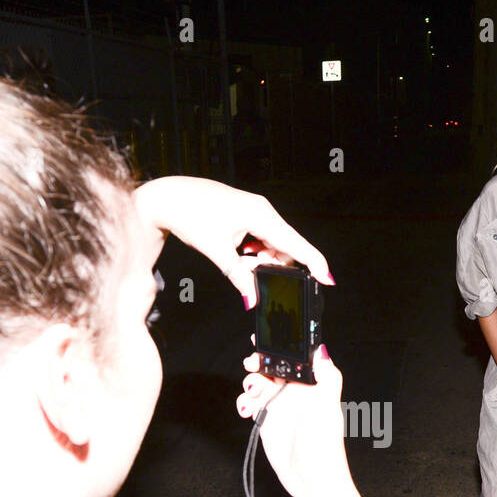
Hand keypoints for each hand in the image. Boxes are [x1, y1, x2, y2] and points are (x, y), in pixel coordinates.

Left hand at [132, 176, 332, 305]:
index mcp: (260, 215)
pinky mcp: (248, 212)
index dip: (314, 262)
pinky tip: (241, 254)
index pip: (296, 243)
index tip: (328, 279)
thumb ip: (239, 277)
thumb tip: (253, 299)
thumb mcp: (217, 251)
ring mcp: (256, 209)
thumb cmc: (190, 215)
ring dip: (264, 259)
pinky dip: (256, 250)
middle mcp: (263, 209)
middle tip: (252, 273)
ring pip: (273, 242)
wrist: (169, 197)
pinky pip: (263, 236)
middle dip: (276, 265)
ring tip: (241, 263)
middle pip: (285, 245)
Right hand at [236, 344, 368, 496]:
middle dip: (259, 361)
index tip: (267, 340)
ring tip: (253, 391)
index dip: (281, 347)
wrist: (311, 478)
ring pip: (257, 383)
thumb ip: (326, 375)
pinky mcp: (266, 420)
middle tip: (252, 364)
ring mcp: (279, 406)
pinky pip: (249, 403)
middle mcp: (294, 392)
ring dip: (250, 383)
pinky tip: (247, 410)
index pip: (294, 357)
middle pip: (272, 366)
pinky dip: (244, 402)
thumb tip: (322, 350)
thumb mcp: (327, 405)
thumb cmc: (324, 444)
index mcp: (311, 384)